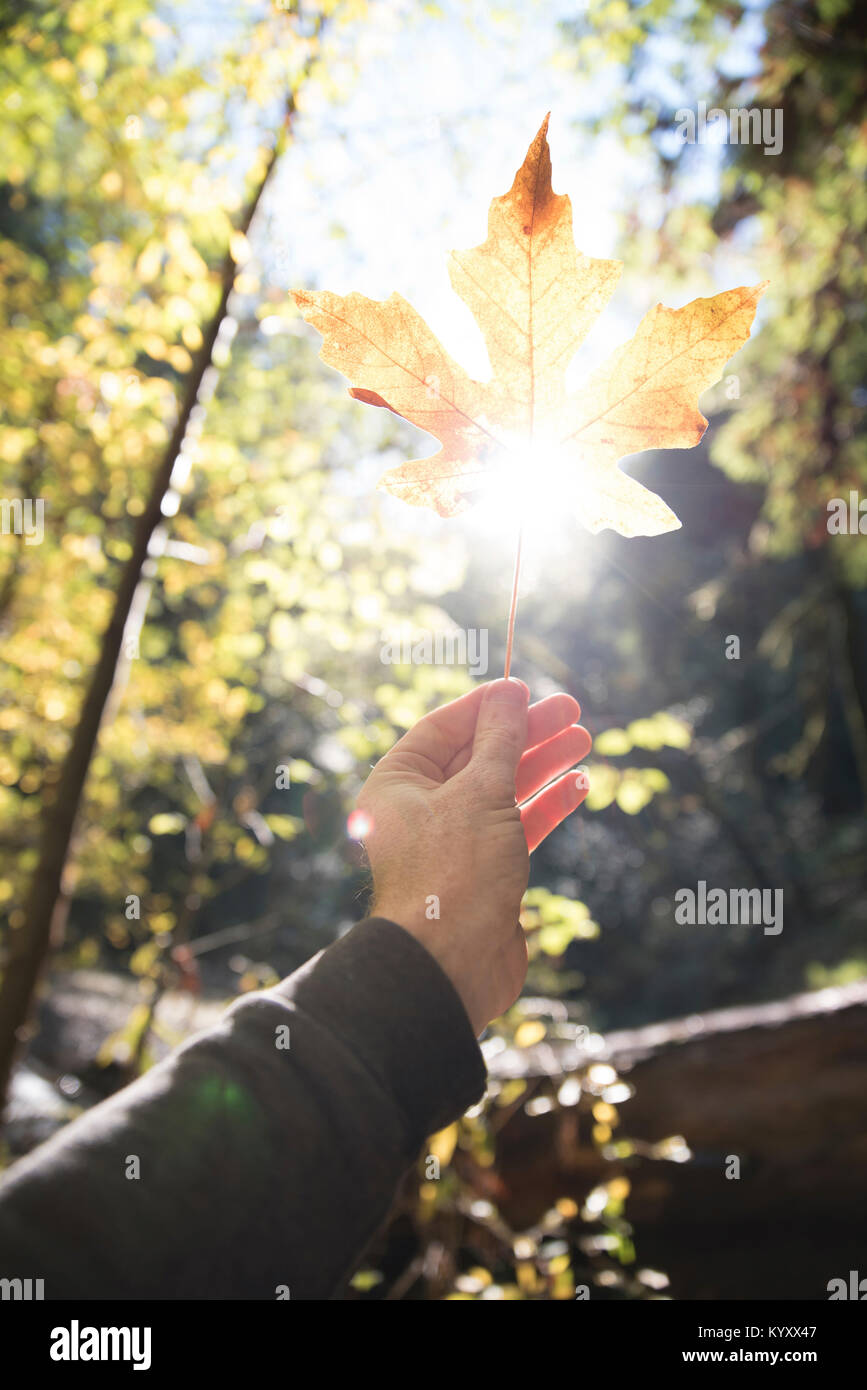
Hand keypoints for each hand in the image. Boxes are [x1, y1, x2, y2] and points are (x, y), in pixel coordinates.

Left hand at [357, 679, 591, 1033]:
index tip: (525, 688)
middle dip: (525, 733)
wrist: (453, 965)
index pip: (443, 728)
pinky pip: (516, 827)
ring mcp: (453, 842)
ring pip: (502, 790)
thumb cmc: (454, 871)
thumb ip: (500, 740)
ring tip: (583, 740)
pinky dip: (546, 805)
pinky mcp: (484, 872)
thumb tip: (509, 693)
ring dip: (542, 765)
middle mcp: (420, 810)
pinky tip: (579, 785)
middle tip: (571, 711)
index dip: (486, 706)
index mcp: (397, 784)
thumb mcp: (481, 791)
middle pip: (478, 756)